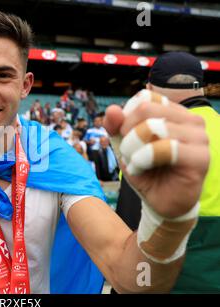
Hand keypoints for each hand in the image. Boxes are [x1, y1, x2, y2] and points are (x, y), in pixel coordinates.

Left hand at [104, 90, 208, 217]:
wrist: (159, 202)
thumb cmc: (145, 171)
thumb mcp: (124, 145)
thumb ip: (116, 126)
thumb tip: (111, 109)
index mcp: (175, 113)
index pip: (144, 98)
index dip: (126, 118)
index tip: (126, 137)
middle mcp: (191, 120)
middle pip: (145, 109)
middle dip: (127, 134)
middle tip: (129, 154)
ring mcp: (199, 137)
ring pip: (152, 127)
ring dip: (133, 150)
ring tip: (136, 164)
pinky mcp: (200, 157)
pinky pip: (164, 148)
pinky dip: (143, 159)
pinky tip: (141, 169)